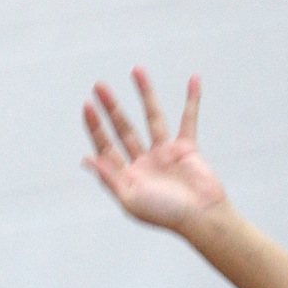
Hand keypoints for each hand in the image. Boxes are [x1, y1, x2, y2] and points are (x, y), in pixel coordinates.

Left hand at [82, 68, 224, 230]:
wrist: (201, 217)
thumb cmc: (164, 213)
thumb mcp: (130, 198)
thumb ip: (108, 177)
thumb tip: (86, 158)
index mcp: (126, 175)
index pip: (105, 146)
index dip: (95, 127)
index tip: (87, 105)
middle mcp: (142, 162)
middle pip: (123, 128)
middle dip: (111, 107)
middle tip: (99, 85)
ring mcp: (164, 153)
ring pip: (152, 117)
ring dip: (145, 94)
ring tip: (136, 70)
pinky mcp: (186, 148)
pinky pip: (188, 119)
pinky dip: (192, 100)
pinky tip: (194, 79)